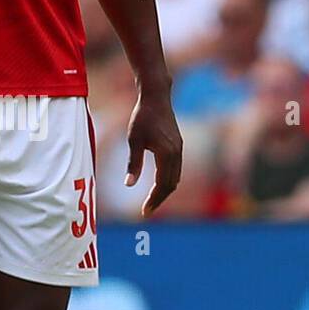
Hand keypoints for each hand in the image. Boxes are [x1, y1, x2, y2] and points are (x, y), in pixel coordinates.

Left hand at [125, 89, 182, 215]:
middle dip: (159, 199)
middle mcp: (177, 153)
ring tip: (151, 201)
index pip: (162, 185)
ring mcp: (179, 149)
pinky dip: (168, 180)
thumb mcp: (133, 140)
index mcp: (167, 154)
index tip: (144, 212)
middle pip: (171, 185)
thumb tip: (129, 185)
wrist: (156, 97)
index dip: (153, 200)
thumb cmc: (142, 117)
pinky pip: (176, 169)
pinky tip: (158, 184)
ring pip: (176, 178)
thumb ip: (133, 163)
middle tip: (146, 211)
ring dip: (165, 191)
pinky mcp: (178, 145)